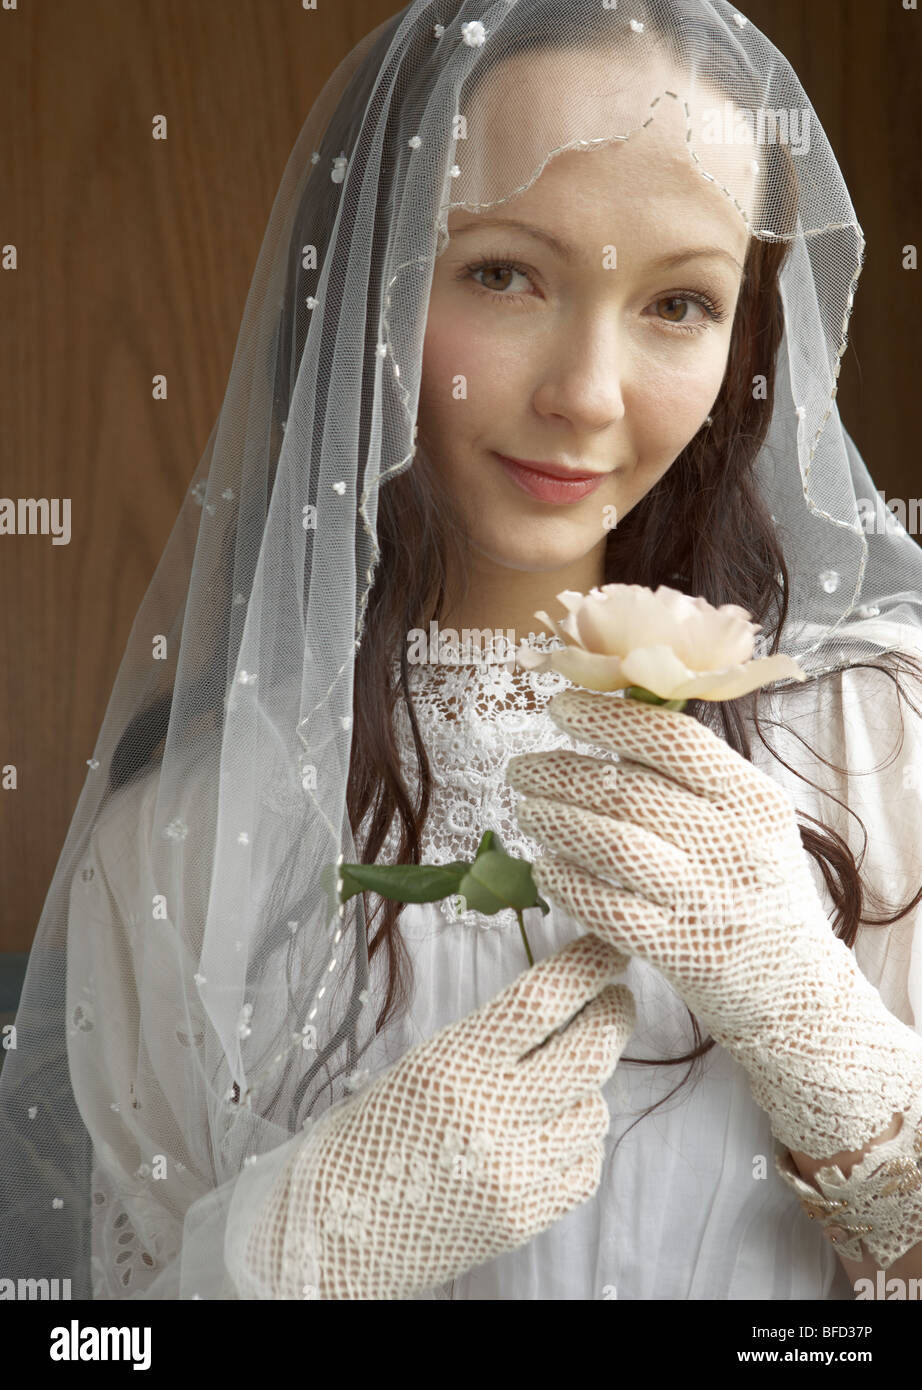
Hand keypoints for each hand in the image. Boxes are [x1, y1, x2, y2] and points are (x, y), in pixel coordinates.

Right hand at [239, 932, 634, 1298]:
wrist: (332, 1231)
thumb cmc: (369, 1136)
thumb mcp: (422, 1065)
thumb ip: (491, 1040)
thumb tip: (563, 1005)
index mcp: (452, 1063)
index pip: (541, 1000)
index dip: (589, 965)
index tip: (612, 947)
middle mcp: (489, 1116)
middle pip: (590, 1050)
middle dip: (615, 1017)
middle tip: (615, 1001)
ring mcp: (513, 1173)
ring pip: (594, 1109)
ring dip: (587, 1088)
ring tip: (553, 1086)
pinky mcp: (524, 1218)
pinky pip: (585, 1165)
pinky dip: (577, 1143)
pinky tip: (546, 1137)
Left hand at [506, 687, 921, 1157]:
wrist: (795, 989)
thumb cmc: (757, 888)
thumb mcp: (751, 821)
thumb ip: (695, 777)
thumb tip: (610, 722)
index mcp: (755, 799)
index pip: (673, 739)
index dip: (608, 718)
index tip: (560, 707)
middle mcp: (736, 846)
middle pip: (630, 793)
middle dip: (561, 773)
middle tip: (522, 770)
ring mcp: (709, 902)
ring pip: (613, 847)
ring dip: (557, 822)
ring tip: (528, 812)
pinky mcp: (683, 954)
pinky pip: (608, 909)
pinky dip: (568, 884)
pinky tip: (545, 869)